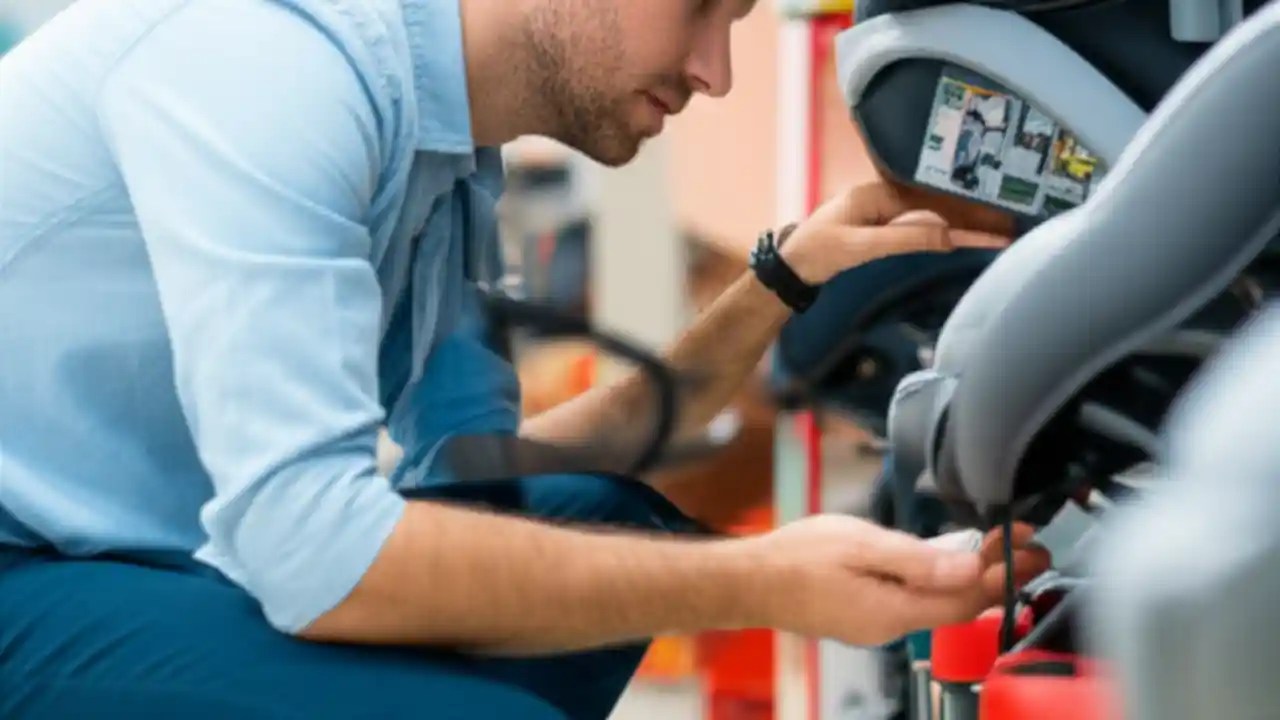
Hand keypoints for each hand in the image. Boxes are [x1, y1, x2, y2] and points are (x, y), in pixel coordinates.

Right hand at [737, 515, 1050, 645]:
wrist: (750, 581)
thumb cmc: (796, 560)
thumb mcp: (861, 545)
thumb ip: (918, 558)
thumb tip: (969, 568)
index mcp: (895, 611)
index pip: (966, 598)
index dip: (1003, 573)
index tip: (1032, 547)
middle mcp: (892, 626)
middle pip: (958, 603)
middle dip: (996, 573)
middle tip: (1030, 545)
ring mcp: (878, 623)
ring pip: (938, 601)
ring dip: (970, 574)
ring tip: (997, 547)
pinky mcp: (866, 614)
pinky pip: (915, 600)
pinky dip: (939, 579)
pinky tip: (946, 561)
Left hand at [782, 178, 1014, 284]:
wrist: (789, 266)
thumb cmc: (817, 253)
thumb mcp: (860, 247)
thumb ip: (904, 240)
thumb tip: (948, 237)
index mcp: (879, 193)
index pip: (934, 202)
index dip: (967, 215)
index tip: (996, 228)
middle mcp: (884, 193)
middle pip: (938, 202)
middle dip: (974, 215)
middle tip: (1010, 229)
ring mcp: (883, 207)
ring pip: (933, 211)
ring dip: (963, 221)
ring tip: (998, 232)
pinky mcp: (882, 222)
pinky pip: (922, 220)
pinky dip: (945, 227)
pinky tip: (964, 233)